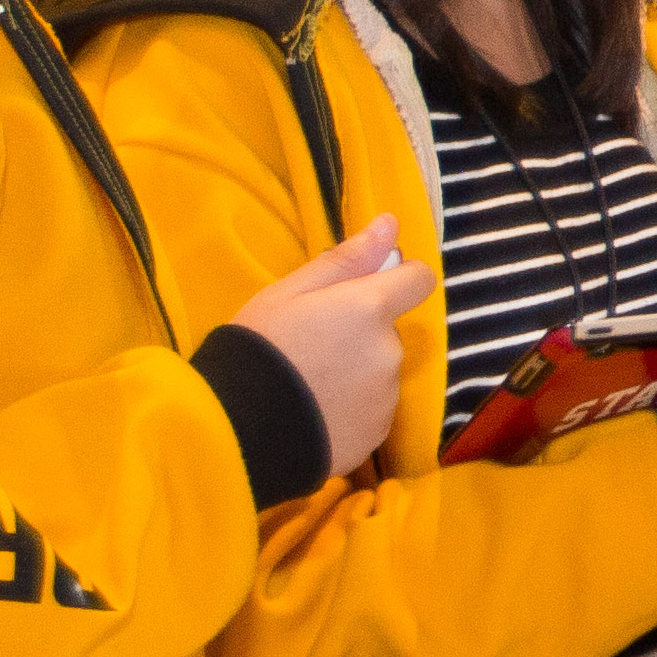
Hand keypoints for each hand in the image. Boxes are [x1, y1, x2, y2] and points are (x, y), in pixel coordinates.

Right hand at [231, 215, 430, 478]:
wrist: (238, 431)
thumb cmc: (258, 349)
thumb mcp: (289, 292)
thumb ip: (346, 258)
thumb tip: (390, 224)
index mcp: (370, 308)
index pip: (419, 279)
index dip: (399, 277)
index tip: (367, 286)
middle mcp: (389, 350)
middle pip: (389, 328)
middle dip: (361, 330)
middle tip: (310, 344)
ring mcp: (387, 395)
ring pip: (380, 369)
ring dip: (356, 369)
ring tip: (307, 382)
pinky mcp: (378, 432)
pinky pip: (373, 406)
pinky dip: (352, 405)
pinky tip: (314, 410)